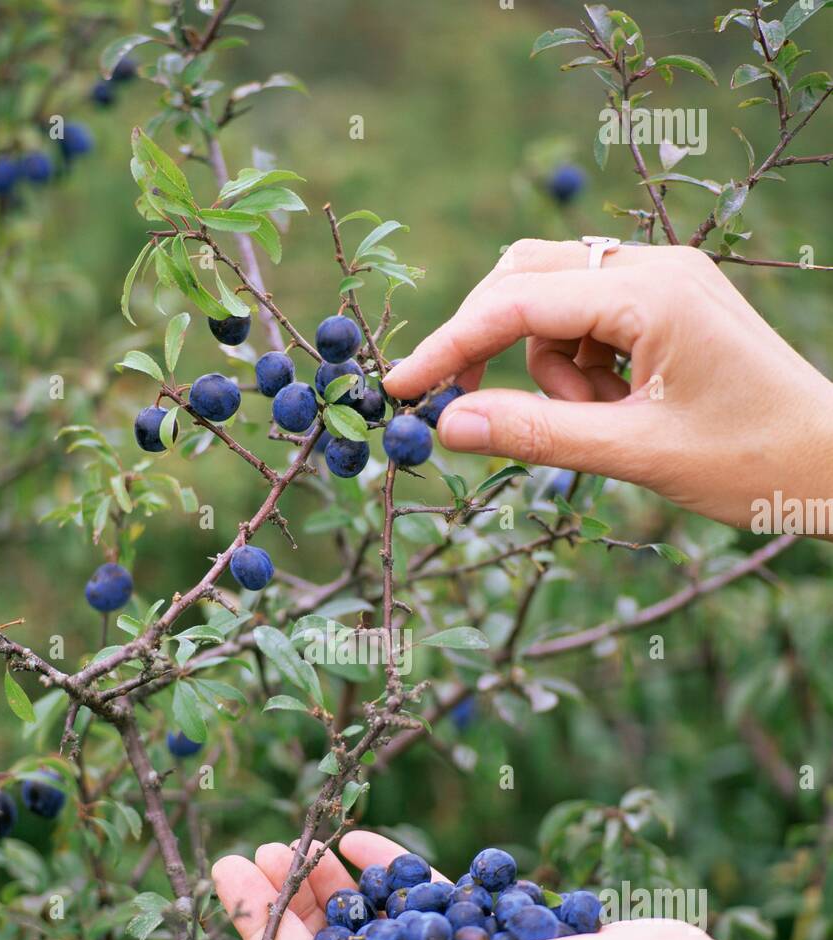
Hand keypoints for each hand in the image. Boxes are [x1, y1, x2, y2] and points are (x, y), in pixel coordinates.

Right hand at [382, 239, 832, 532]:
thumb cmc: (752, 461)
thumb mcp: (635, 454)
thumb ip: (536, 435)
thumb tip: (448, 426)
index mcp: (653, 292)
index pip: (517, 304)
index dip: (450, 346)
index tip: (399, 389)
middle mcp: (656, 267)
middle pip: (526, 278)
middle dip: (493, 345)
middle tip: (476, 409)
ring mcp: (665, 280)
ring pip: (554, 305)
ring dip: (549, 369)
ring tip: (598, 423)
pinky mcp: (669, 304)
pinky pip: (589, 321)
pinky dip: (579, 369)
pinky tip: (617, 408)